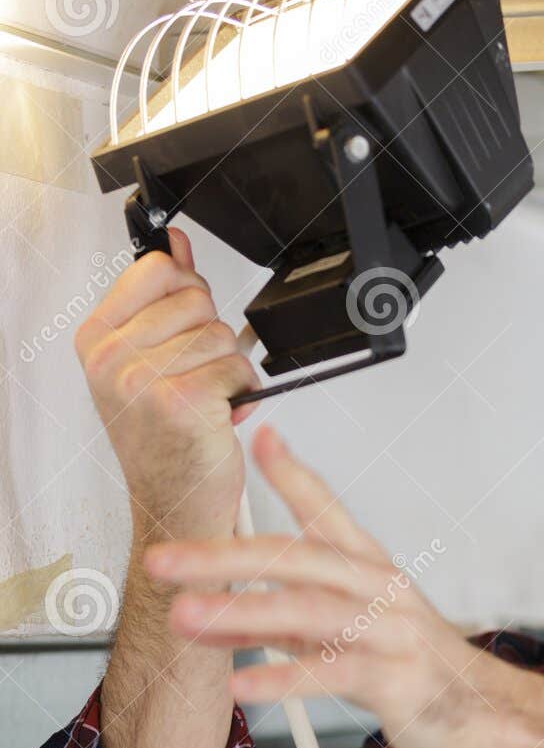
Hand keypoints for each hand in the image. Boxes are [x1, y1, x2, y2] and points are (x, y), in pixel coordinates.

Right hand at [75, 227, 259, 541]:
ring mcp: (143, 381)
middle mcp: (112, 360)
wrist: (175, 504)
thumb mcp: (148, 360)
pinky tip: (220, 416)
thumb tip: (176, 242)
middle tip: (193, 377)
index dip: (186, 295)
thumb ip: (163, 298)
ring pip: (221, 334)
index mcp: (97, 340)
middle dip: (209, 337)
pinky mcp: (182, 402)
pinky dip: (243, 392)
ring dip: (227, 369)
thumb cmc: (164, 440)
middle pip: (196, 298)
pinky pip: (238, 366)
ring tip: (205, 401)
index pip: (158, 269)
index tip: (182, 329)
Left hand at [141, 425, 484, 747]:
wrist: (480, 713)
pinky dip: (282, 679)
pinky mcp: (395, 680)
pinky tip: (241, 684)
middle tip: (166, 560)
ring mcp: (390, 632)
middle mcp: (379, 590)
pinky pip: (332, 674)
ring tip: (185, 616)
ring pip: (309, 611)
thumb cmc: (411, 665)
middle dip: (224, 557)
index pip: (326, 510)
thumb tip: (219, 597)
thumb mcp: (347, 628)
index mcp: (369, 569)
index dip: (291, 474)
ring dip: (241, 612)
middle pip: (297, 558)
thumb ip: (286, 609)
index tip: (254, 439)